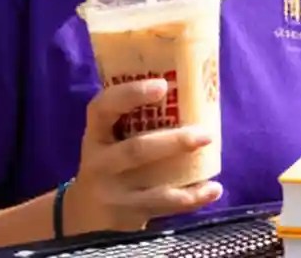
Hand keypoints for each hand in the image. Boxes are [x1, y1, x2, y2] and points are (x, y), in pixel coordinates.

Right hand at [63, 79, 222, 233]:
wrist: (86, 216)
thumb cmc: (109, 164)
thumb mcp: (109, 140)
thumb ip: (133, 119)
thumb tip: (186, 91)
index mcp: (96, 136)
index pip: (102, 109)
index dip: (129, 94)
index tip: (162, 85)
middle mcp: (100, 164)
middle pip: (136, 151)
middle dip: (174, 142)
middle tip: (205, 133)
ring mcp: (114, 193)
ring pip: (152, 184)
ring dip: (187, 175)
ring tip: (212, 158)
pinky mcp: (129, 214)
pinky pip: (164, 206)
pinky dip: (192, 198)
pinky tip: (214, 189)